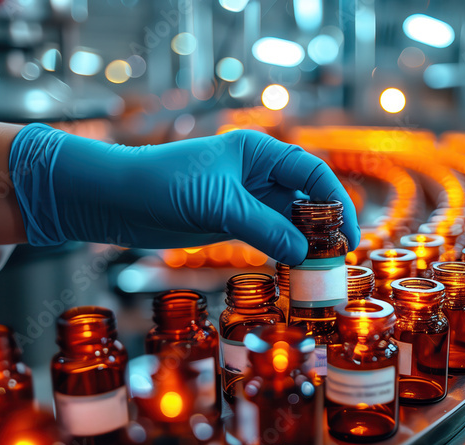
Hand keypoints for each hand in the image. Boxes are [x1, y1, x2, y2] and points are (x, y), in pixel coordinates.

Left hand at [9, 125, 359, 264]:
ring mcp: (244, 198)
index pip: (313, 174)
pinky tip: (293, 271)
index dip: (337, 203)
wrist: (114, 198)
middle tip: (339, 260)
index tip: (350, 236)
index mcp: (259, 152)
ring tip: (321, 272)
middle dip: (325, 227)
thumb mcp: (219, 205)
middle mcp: (256, 172)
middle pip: (306, 199)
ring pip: (288, 222)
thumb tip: (304, 254)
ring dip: (305, 244)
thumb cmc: (162, 184)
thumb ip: (264, 228)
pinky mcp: (229, 222)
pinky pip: (268, 237)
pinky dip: (282, 253)